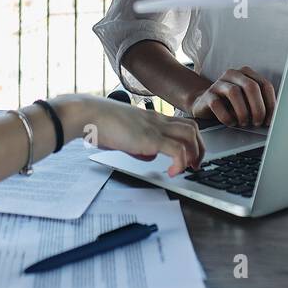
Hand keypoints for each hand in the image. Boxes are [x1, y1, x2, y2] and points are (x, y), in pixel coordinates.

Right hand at [59, 95, 203, 176]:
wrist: (88, 114)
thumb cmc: (99, 123)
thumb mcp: (123, 136)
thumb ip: (139, 145)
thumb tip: (149, 156)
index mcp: (151, 118)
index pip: (181, 124)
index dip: (190, 140)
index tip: (190, 155)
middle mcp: (156, 120)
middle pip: (192, 128)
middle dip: (199, 148)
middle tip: (195, 164)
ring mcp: (155, 128)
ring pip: (190, 135)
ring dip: (194, 154)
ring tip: (187, 169)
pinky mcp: (150, 138)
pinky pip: (177, 150)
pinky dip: (180, 163)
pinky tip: (171, 173)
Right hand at [188, 67, 275, 127]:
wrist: (206, 104)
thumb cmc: (232, 104)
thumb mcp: (248, 100)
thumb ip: (261, 103)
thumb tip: (274, 118)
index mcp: (247, 73)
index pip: (265, 85)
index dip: (270, 104)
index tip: (270, 120)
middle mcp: (233, 74)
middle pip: (251, 87)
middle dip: (258, 108)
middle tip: (258, 122)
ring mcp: (218, 83)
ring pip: (234, 92)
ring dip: (243, 112)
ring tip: (244, 122)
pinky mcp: (207, 95)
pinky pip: (218, 104)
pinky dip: (227, 117)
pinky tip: (231, 122)